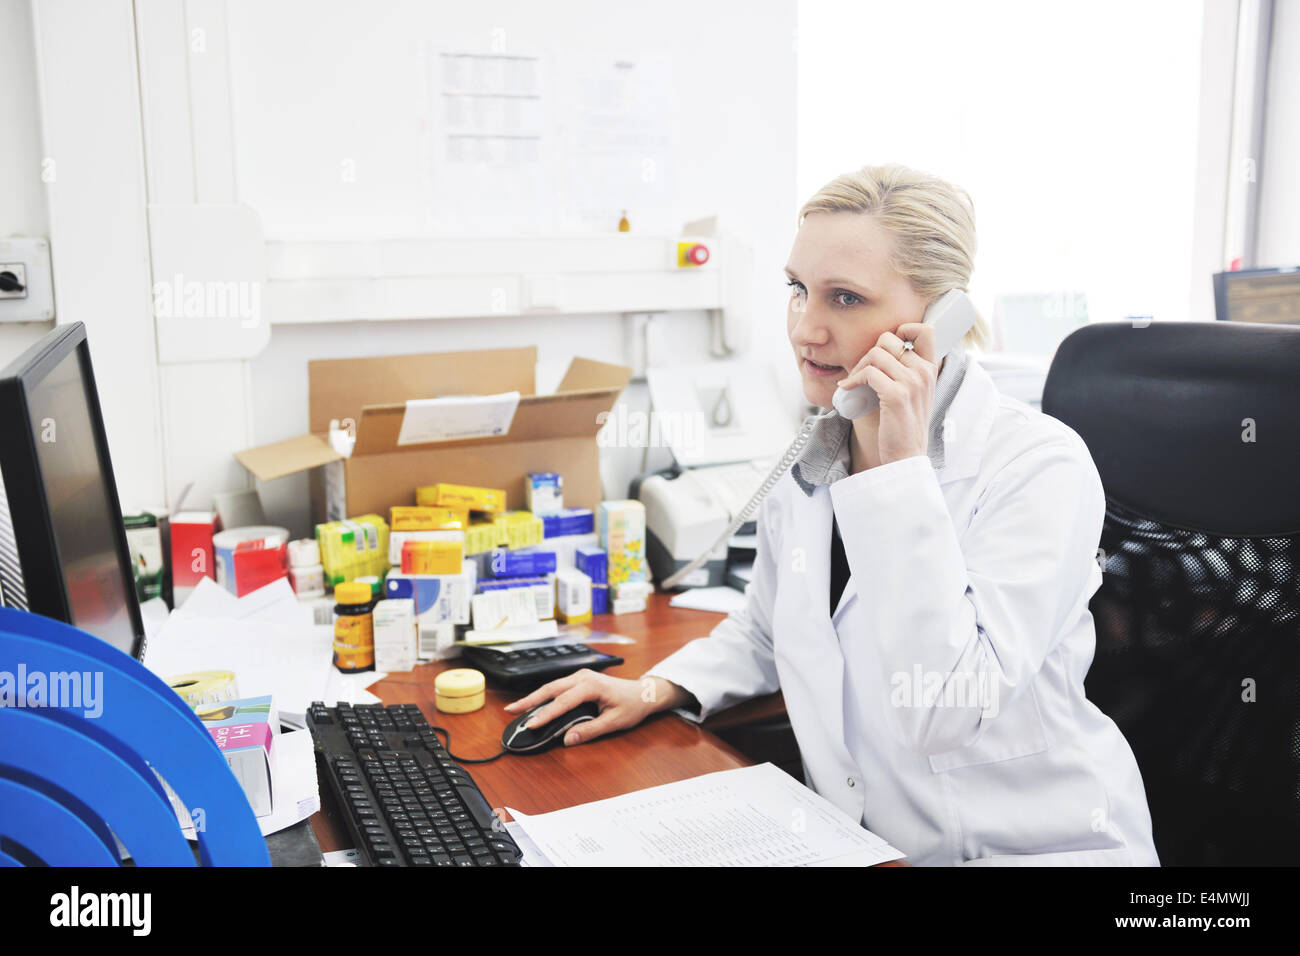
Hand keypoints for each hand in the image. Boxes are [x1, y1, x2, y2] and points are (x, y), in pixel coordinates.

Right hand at [503, 670, 680, 746]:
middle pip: (551, 689)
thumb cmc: (632, 705)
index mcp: (592, 685)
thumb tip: (568, 740)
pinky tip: (534, 704)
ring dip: (534, 697)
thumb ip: (590, 730)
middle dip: (530, 700)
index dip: (545, 714)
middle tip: (511, 711)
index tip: (530, 724)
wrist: (643, 693)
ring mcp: (581, 676)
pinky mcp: (580, 680)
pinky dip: (544, 696)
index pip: (563, 702)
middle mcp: (583, 677)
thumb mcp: (614, 722)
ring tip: (517, 708)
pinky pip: (558, 687)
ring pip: (552, 687)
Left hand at [836, 323, 938, 464]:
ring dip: (858, 367)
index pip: (925, 329)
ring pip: (875, 354)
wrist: (906, 455)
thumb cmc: (904, 425)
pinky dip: (852, 379)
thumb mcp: (914, 393)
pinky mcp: (896, 395)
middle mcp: (924, 372)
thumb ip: (906, 372)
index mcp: (930, 369)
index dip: (902, 329)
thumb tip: (880, 351)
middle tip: (861, 372)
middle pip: (889, 339)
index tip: (884, 349)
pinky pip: (868, 373)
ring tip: (853, 382)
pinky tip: (847, 389)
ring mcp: (912, 383)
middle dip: (869, 352)